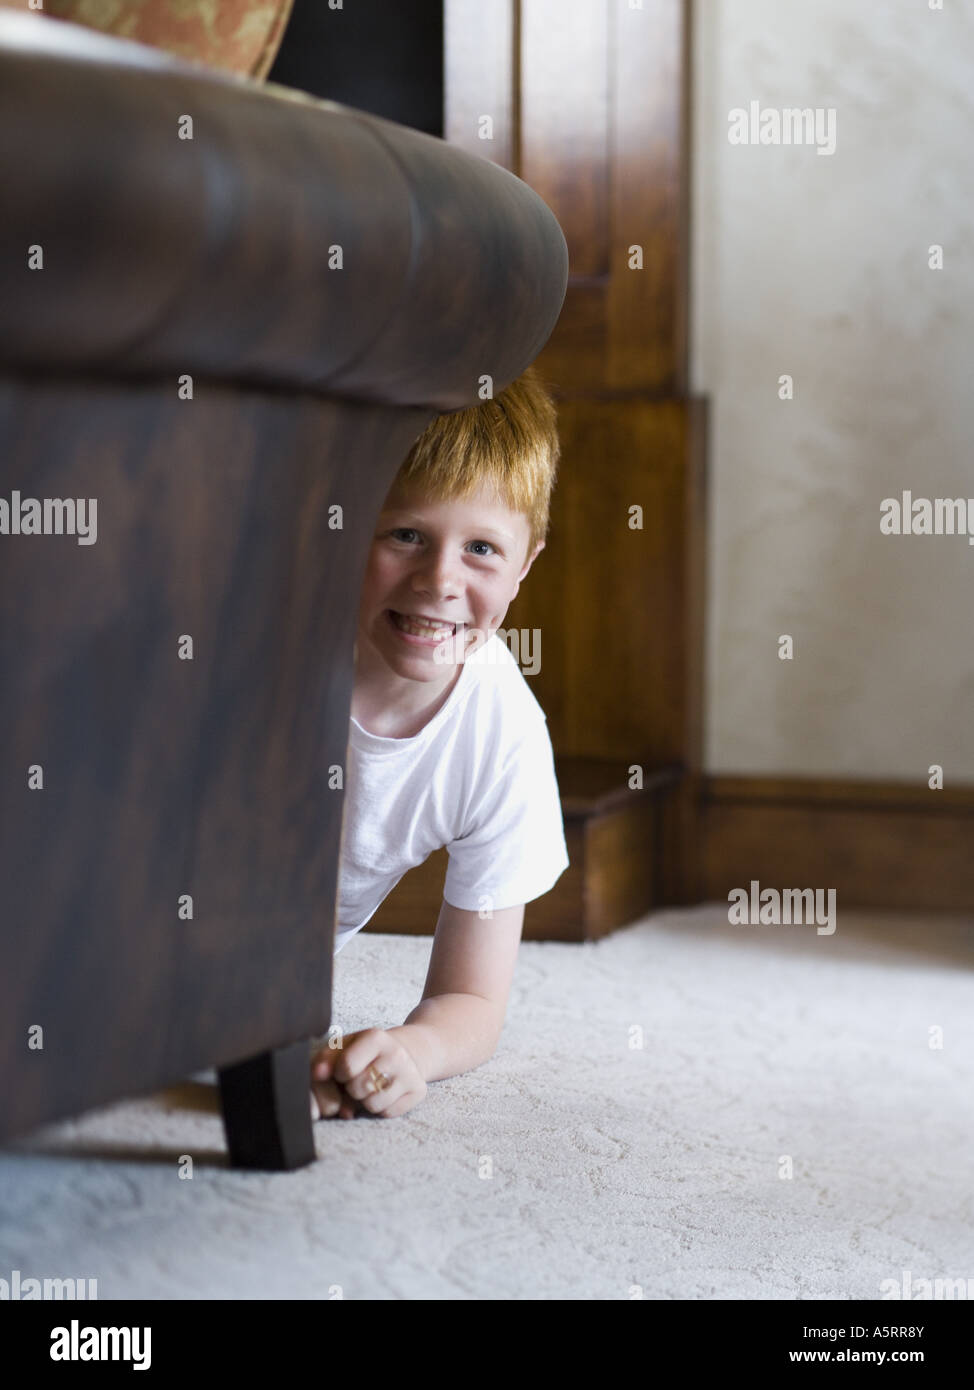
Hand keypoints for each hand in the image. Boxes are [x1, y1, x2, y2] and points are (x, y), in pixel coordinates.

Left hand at [310, 1028, 427, 1118]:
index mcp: (376, 1037)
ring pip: (373, 1104)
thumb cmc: (366, 1052)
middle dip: (352, 1088)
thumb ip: (325, 1059)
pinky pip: (388, 1113)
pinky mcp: (419, 1091)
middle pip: (359, 1088)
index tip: (343, 1070)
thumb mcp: (346, 1046)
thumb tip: (316, 1074)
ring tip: (371, 1087)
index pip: (346, 1066)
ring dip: (366, 1101)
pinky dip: (382, 1108)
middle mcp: (396, 1054)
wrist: (405, 1052)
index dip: (339, 1074)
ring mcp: (410, 1073)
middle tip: (359, 1079)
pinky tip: (385, 1093)